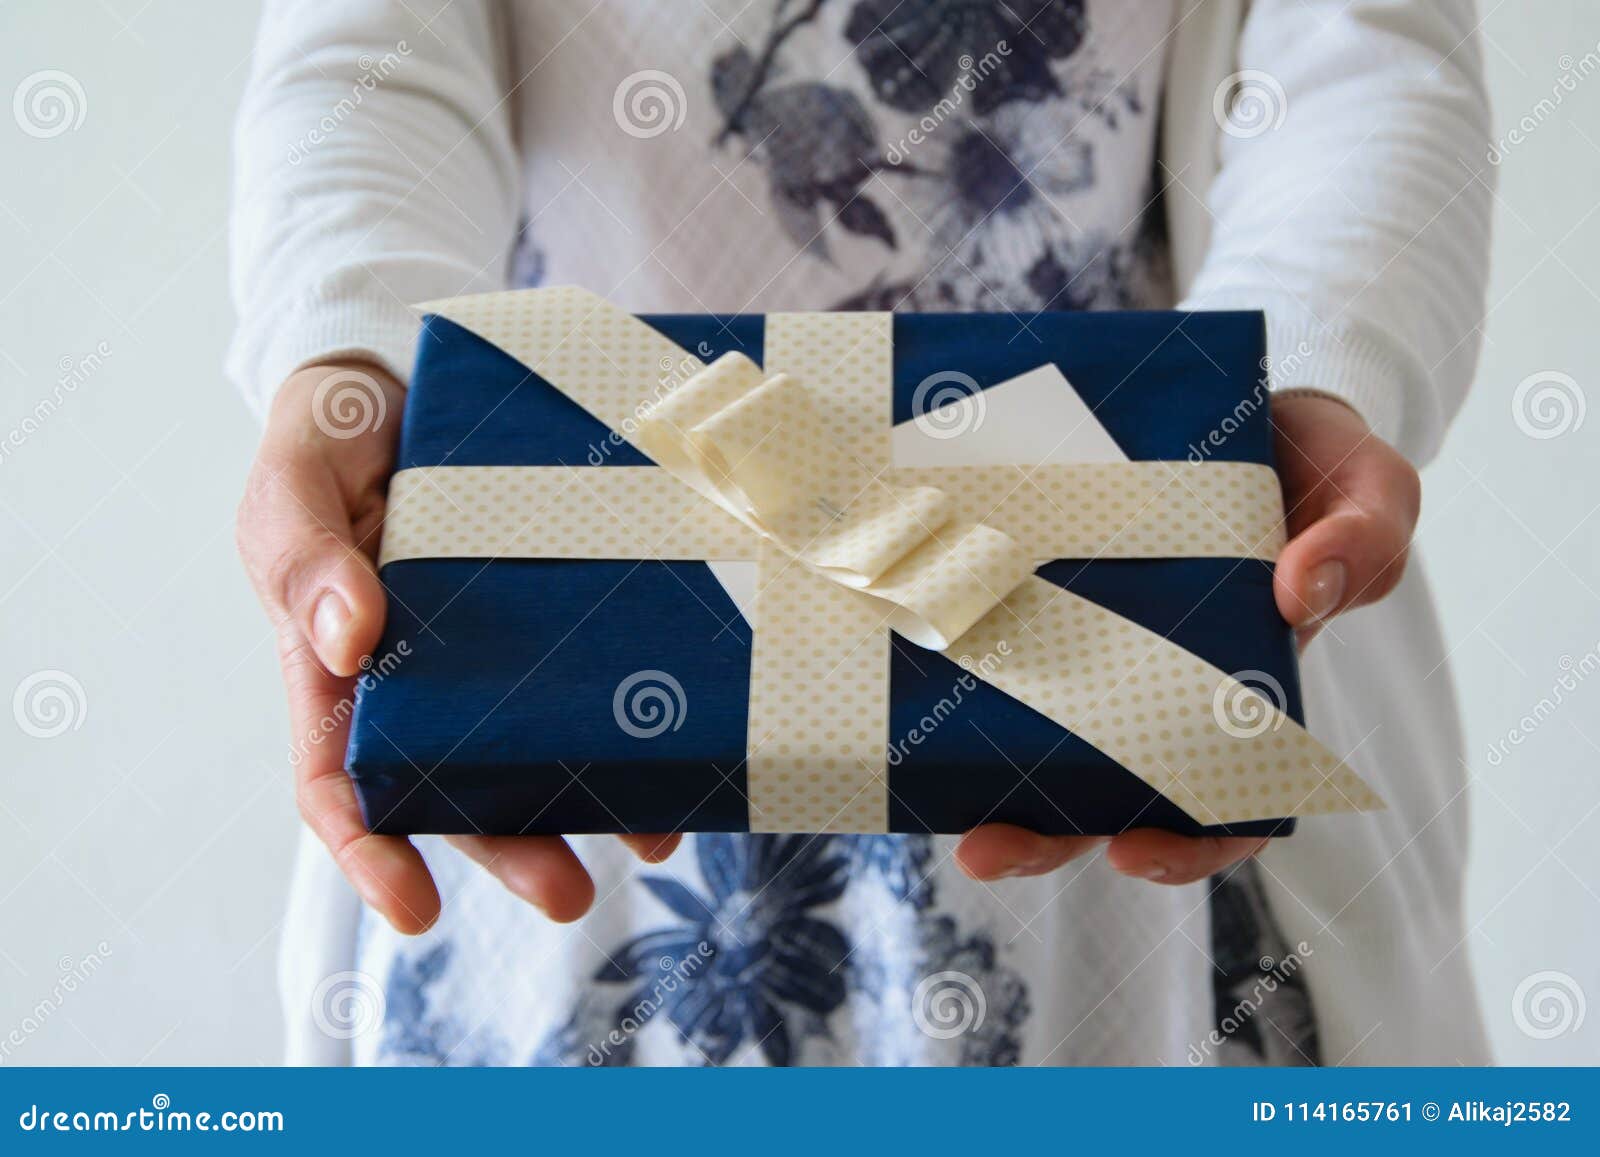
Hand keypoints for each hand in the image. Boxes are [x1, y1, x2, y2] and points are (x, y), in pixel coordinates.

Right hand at [236, 362, 679, 932]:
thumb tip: (346, 637)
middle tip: (568, 894)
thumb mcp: (295, 483)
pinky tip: (688, 740)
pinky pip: (597, 673)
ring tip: (657, 839)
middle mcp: (423, 681)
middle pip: (458, 790)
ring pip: (540, 749)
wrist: (406, 380)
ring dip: (591, 805)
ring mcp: (496, 653)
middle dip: (510, 849)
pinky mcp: (560, 611)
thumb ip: (303, 553)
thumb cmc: (329, 442)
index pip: (341, 783)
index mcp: (338, 671)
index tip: (415, 910)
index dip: (371, 852)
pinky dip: (636, 714)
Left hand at [956, 392, 1419, 885]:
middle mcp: (1153, 686)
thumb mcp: (1368, 493)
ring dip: (977, 777)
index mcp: (1239, 697)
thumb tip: (1301, 590)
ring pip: (1025, 736)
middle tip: (991, 850)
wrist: (1252, 397)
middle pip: (1096, 795)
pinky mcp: (1033, 588)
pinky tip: (900, 663)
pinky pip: (986, 643)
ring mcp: (1086, 642)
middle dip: (1042, 837)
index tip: (1137, 851)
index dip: (1182, 846)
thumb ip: (1364, 541)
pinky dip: (945, 667)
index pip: (1217, 807)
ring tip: (927, 787)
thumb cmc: (1319, 468)